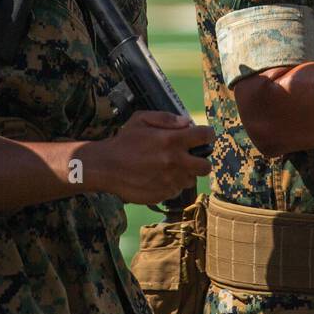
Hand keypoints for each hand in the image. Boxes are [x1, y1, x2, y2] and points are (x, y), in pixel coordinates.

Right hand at [86, 110, 212, 204]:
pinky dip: (171, 184)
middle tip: (190, 157)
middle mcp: (175, 162)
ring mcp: (170, 181)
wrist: (106, 167)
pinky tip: (157, 177)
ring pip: (190, 180)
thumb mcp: (141, 119)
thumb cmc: (124, 141)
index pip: (205, 136)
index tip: (203, 136)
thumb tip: (187, 122)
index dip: (207, 135)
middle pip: (206, 167)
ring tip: (168, 167)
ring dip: (184, 173)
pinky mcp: (163, 194)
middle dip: (201, 161)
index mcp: (172, 140)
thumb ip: (166, 118)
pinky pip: (176, 190)